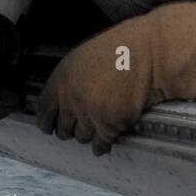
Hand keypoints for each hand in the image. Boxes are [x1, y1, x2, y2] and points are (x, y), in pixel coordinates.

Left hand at [35, 2, 195, 155]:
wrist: (152, 54)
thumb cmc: (125, 49)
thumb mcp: (87, 57)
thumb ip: (73, 79)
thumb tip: (68, 97)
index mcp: (62, 78)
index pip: (43, 109)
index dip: (46, 121)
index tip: (48, 127)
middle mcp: (71, 98)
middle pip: (62, 128)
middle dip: (70, 129)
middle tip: (77, 128)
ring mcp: (89, 114)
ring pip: (81, 137)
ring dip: (88, 136)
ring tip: (96, 130)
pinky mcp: (108, 126)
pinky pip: (100, 145)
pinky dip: (102, 146)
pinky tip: (105, 144)